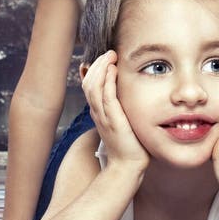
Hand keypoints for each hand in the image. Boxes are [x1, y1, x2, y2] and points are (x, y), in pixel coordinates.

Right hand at [82, 50, 149, 170]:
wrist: (128, 166)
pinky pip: (106, 97)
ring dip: (101, 68)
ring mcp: (103, 117)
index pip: (89, 85)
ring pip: (93, 87)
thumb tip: (124, 92)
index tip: (107, 58)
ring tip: (110, 56)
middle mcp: (97, 113)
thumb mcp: (121, 121)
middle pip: (88, 83)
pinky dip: (107, 81)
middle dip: (97, 65)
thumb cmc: (129, 145)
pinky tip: (113, 70)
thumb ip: (119, 107)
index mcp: (98, 112)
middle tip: (108, 53)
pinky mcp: (113, 121)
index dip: (95, 69)